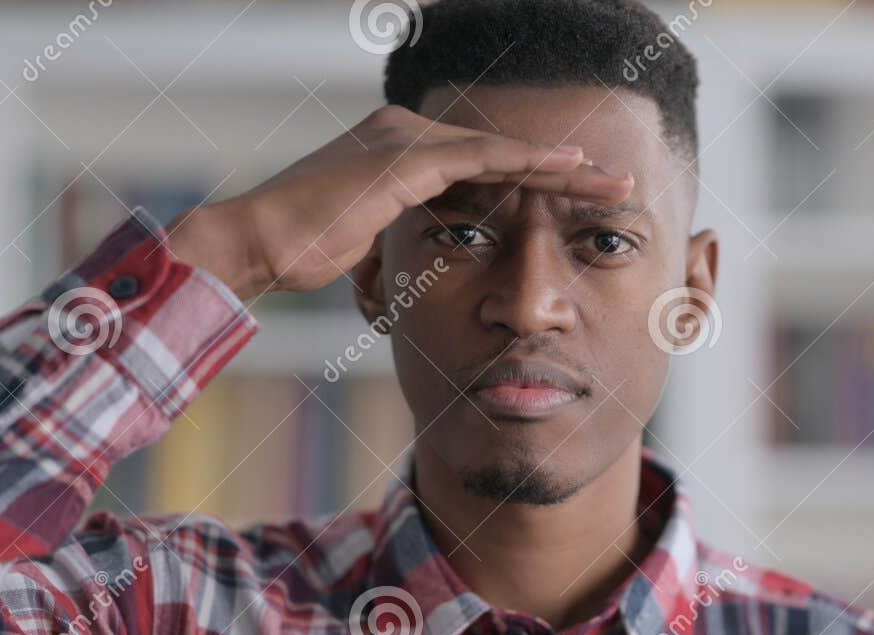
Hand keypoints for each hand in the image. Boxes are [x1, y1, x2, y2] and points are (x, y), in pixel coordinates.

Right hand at [164, 104, 633, 299]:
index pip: (482, 166)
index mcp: (396, 150)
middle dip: (564, 173)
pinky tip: (573, 169)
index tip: (578, 203)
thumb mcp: (360, 241)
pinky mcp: (407, 158)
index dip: (533, 184)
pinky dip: (532, 164)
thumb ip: (395, 234)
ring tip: (615, 183)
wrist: (256, 242)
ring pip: (504, 154)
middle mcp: (405, 133)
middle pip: (502, 155)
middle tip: (617, 185)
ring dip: (565, 170)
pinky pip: (484, 159)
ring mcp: (407, 140)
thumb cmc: (296, 252)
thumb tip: (414, 261)